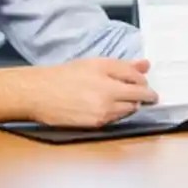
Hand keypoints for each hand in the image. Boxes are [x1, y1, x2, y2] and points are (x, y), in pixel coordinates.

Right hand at [27, 57, 158, 127]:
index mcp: (107, 73)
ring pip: (130, 109)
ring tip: (123, 99)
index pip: (138, 79)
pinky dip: (119, 113)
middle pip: (139, 96)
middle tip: (147, 94)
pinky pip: (117, 119)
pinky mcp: (97, 124)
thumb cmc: (65, 76)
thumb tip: (145, 65)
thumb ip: (123, 66)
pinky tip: (110, 107)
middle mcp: (108, 92)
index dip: (144, 81)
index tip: (144, 82)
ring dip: (132, 104)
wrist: (40, 93)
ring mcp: (103, 111)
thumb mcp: (94, 63)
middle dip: (145, 95)